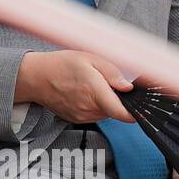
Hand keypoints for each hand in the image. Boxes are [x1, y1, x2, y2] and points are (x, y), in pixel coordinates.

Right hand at [15, 50, 135, 125]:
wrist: (35, 77)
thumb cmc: (60, 64)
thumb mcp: (89, 59)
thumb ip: (112, 73)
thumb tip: (128, 87)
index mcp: (94, 92)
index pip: (122, 113)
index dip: (136, 114)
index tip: (143, 109)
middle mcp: (89, 108)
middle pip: (116, 111)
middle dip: (118, 99)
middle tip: (108, 83)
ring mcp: (82, 116)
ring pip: (106, 113)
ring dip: (106, 102)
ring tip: (92, 86)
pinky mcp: (76, 119)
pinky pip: (94, 115)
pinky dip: (95, 106)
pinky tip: (84, 93)